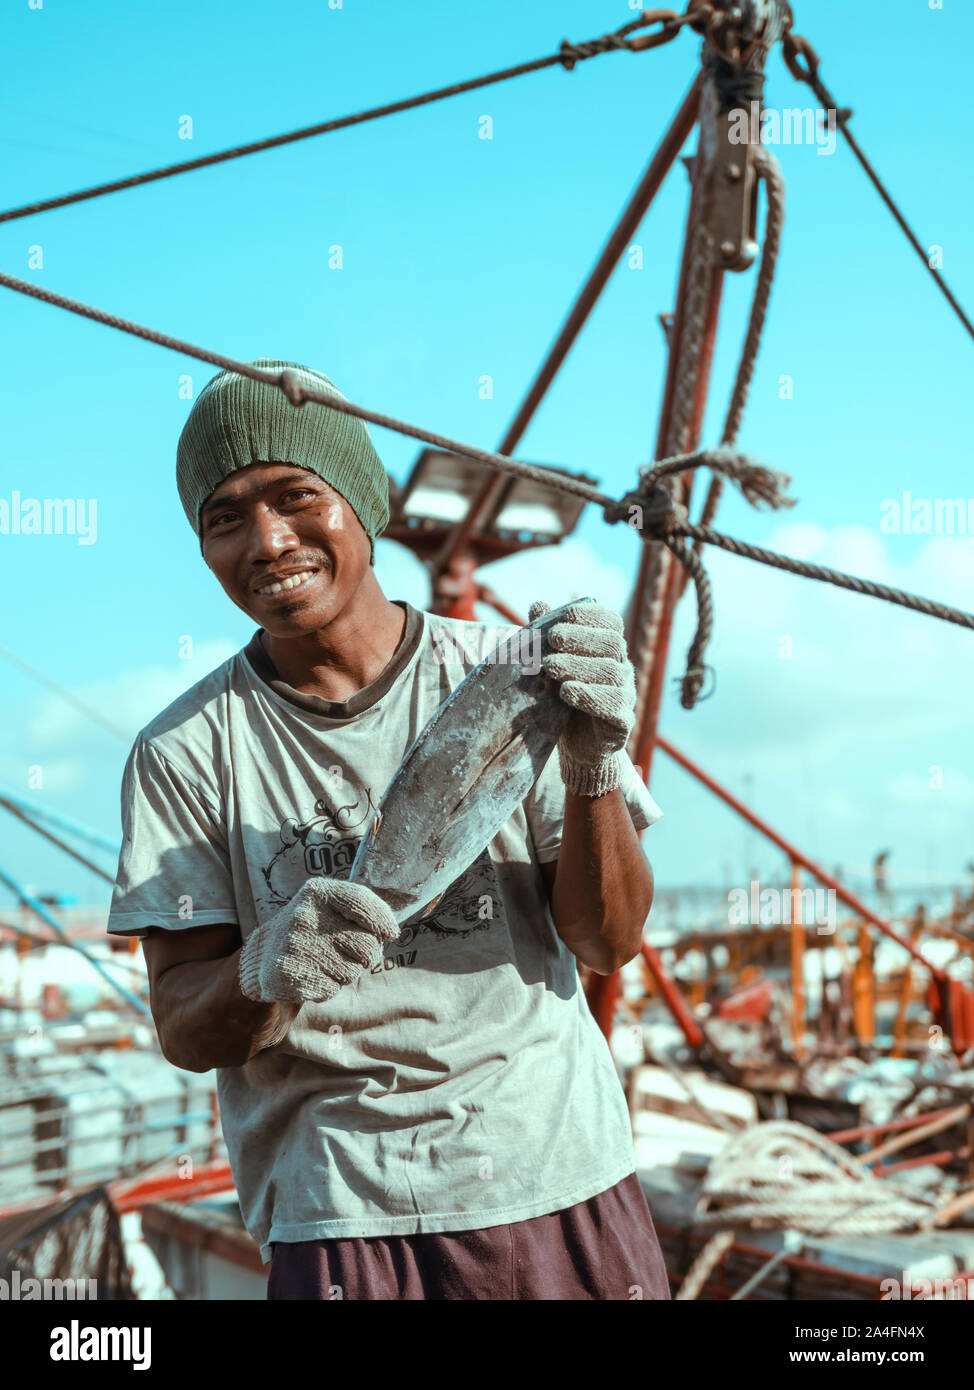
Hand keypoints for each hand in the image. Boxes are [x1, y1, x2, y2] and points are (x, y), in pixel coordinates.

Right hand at [238, 876, 400, 1005]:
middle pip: (367, 946)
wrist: (264, 954)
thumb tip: (391, 931)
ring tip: (324, 962)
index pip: (362, 902)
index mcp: (317, 892)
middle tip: (345, 952)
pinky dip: (326, 988)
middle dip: (366, 955)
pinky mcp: (288, 974)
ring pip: (352, 972)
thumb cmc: (314, 929)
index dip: (383, 921)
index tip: (390, 933)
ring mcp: (295, 946)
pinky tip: (311, 975)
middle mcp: (304, 916)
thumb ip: (364, 909)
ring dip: (345, 974)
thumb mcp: (332, 906)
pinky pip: (331, 990)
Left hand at [530, 599, 636, 797]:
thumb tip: (537, 604)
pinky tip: (566, 692)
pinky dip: (589, 696)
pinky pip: (613, 706)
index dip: (592, 615)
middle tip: (553, 638)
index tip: (566, 614)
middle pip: (612, 644)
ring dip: (578, 666)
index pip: (611, 623)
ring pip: (611, 673)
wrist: (576, 747)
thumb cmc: (563, 701)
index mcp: (608, 651)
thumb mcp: (551, 666)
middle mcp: (622, 669)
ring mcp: (625, 696)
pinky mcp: (622, 722)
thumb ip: (547, 637)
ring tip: (550, 666)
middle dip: (581, 638)